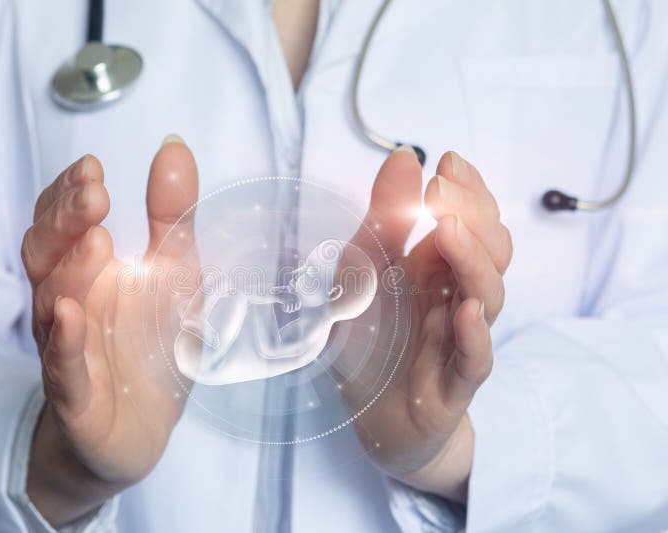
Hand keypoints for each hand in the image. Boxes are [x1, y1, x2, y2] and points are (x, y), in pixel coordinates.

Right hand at [21, 137, 199, 524]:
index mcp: (85, 271)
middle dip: (65, 220)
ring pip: (52, 305)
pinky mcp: (77, 397)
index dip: (68, 193)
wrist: (139, 431)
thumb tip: (174, 145)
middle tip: (94, 192)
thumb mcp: (175, 273)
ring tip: (95, 239)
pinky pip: (63, 366)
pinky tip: (72, 313)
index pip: (61, 223)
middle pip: (47, 254)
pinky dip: (65, 341)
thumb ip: (171, 216)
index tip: (91, 166)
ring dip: (70, 270)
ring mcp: (68, 350)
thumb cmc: (151, 345)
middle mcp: (67, 304)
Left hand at [340, 149, 511, 501]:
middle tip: (442, 190)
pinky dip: (475, 335)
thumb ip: (383, 219)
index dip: (467, 190)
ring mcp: (460, 338)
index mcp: (437, 267)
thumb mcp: (363, 270)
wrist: (371, 416)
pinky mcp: (455, 383)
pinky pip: (476, 359)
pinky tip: (466, 311)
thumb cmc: (371, 339)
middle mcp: (456, 296)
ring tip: (450, 234)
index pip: (472, 219)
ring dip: (474, 262)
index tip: (447, 161)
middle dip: (472, 215)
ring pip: (490, 295)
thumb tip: (403, 156)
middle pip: (490, 249)